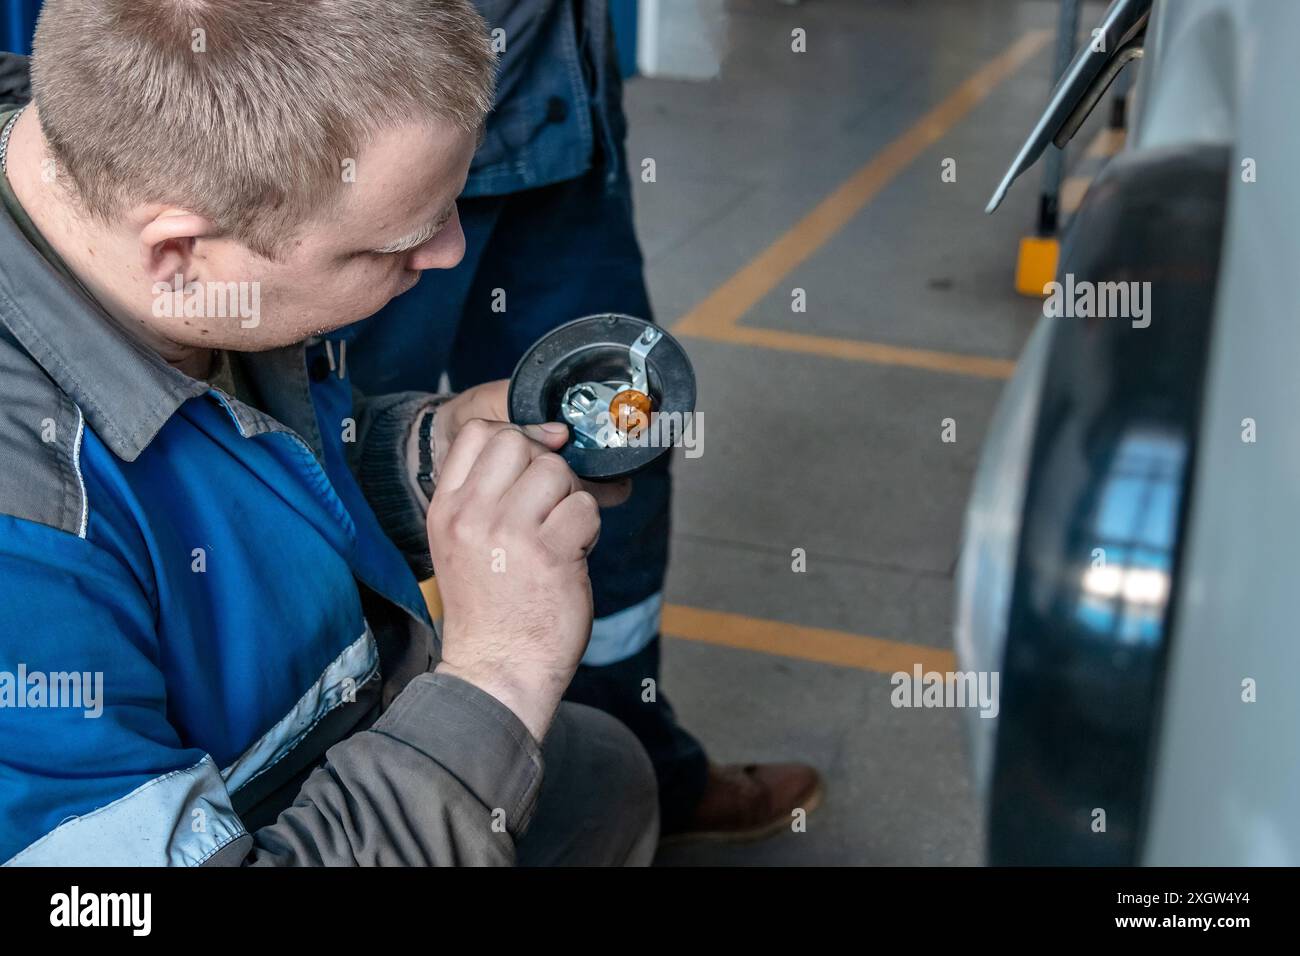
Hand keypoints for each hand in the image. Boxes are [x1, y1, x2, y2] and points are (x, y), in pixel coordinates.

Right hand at [428, 419, 602, 741]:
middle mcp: (472, 515)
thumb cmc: (489, 608)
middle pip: (519, 443)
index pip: (476, 432)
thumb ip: (485, 495)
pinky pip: (585, 507)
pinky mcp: (550, 554)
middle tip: (549, 508)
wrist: (495, 670)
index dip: (514, 439)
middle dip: (546, 467)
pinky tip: (573, 556)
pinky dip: (590, 529)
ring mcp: (510, 533)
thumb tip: (545, 440)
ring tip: (561, 534)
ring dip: (570, 499)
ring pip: (557, 470)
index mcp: (446, 509)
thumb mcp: (462, 543)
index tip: (529, 470)